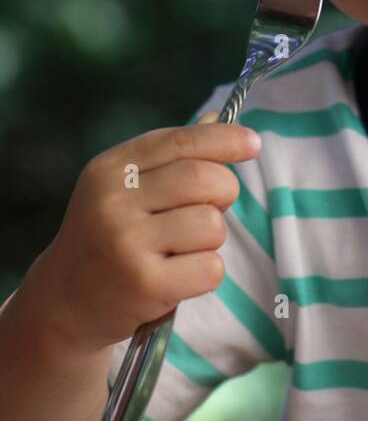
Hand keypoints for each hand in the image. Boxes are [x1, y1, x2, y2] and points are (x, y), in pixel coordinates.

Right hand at [38, 112, 261, 353]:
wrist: (64, 301)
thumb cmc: (106, 236)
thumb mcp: (122, 187)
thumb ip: (168, 155)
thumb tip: (215, 119)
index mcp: (112, 168)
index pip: (180, 141)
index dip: (224, 139)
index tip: (252, 144)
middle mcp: (114, 200)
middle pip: (204, 179)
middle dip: (224, 192)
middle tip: (211, 209)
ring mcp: (127, 242)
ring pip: (212, 224)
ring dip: (211, 239)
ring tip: (182, 248)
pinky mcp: (144, 284)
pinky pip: (210, 268)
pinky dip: (205, 273)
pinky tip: (178, 276)